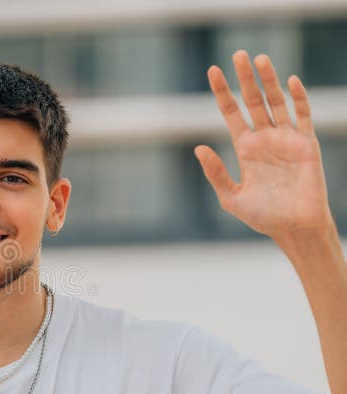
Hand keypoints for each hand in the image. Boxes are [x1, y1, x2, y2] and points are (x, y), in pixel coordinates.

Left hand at [195, 50, 333, 241]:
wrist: (294, 228)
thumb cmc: (263, 217)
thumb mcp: (231, 197)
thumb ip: (215, 173)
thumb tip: (198, 148)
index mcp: (245, 148)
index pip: (231, 112)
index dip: (222, 92)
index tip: (212, 71)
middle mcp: (264, 139)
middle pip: (253, 100)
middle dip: (244, 78)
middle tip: (237, 54)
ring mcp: (286, 139)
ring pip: (276, 102)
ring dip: (269, 81)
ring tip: (259, 59)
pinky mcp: (307, 144)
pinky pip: (302, 116)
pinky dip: (297, 98)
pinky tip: (289, 82)